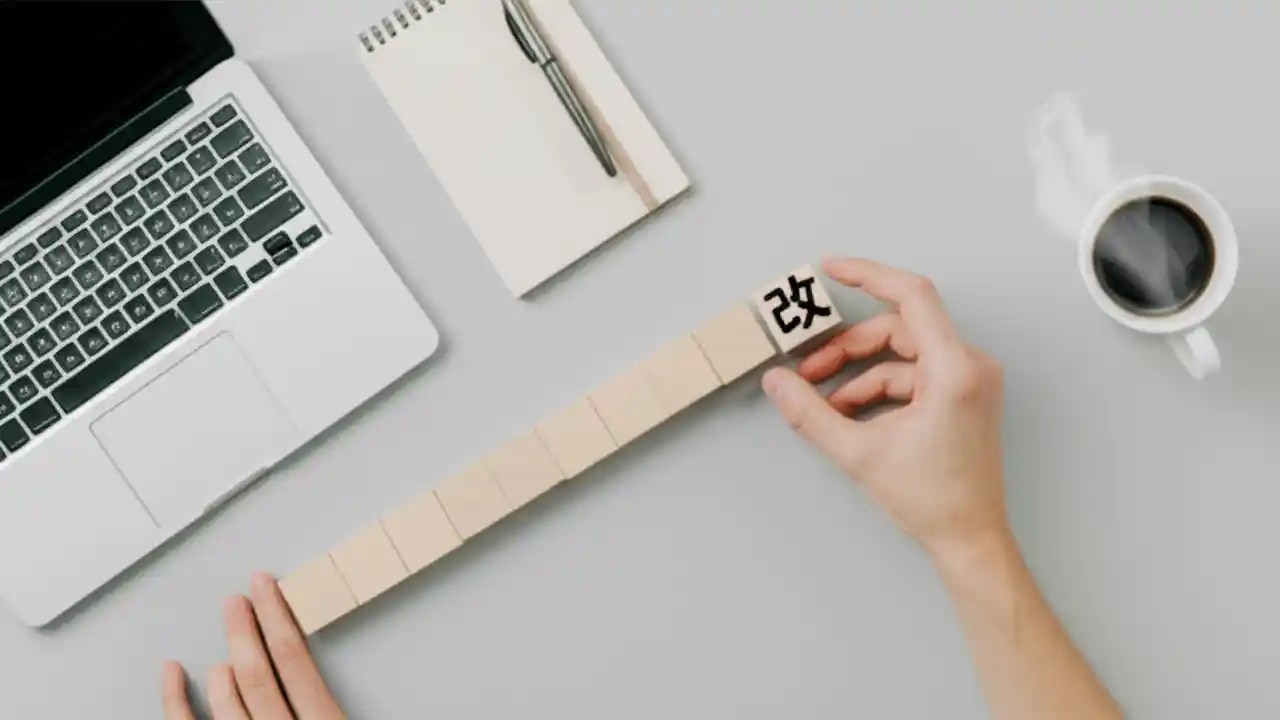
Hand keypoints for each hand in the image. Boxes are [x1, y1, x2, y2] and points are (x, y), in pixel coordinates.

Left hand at [162, 573, 345, 719]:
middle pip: (257, 675)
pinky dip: (175, 701)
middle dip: (244, 632)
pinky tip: (171, 676)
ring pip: (226, 703)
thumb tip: (361, 678)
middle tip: (236, 602)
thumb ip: (338, 704)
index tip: (266, 589)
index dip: (276, 618)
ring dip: (222, 668)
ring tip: (224, 643)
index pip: (294, 660)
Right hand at [762, 258, 1007, 563]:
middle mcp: (969, 366)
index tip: (831, 270)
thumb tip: (778, 383)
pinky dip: (878, 386)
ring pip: (902, 352)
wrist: (970, 538)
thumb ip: (810, 413)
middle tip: (809, 368)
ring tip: (823, 400)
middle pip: (898, 327)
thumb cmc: (933, 500)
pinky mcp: (962, 394)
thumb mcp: (859, 453)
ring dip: (859, 371)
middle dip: (848, 346)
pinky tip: (849, 412)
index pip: (911, 295)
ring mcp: (969, 380)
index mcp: (954, 370)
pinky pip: (912, 373)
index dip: (867, 275)